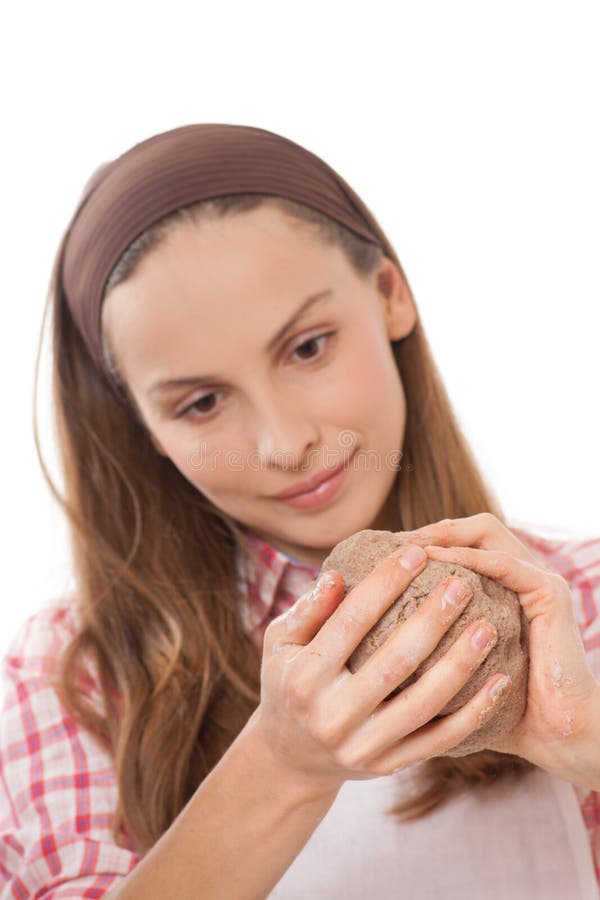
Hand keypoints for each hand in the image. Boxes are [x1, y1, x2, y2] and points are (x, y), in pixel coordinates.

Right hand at [254, 541, 514, 790]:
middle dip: (431, 621)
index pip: (350, 623)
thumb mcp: (279, 643)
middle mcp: (332, 716)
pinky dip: (474, 712)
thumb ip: (307, 610)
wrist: (291, 759)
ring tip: (488, 628)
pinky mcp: (389, 765)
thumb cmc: (287, 682)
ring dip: (461, 664)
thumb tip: (338, 575)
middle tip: (461, 585)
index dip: (384, 585)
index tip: (415, 552)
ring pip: (424, 704)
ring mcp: (363, 747)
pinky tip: (500, 682)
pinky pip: (440, 740)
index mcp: (304, 679)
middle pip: (393, 664)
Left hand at [397, 513, 599, 787]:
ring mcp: (537, 581)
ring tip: (407, 547)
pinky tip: (435, 561)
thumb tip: (366, 659)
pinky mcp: (549, 593)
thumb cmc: (504, 710)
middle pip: (473, 528)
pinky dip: (466, 556)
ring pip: (486, 532)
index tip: (384, 554)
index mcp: (503, 589)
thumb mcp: (456, 671)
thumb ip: (426, 654)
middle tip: (393, 543)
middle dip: (431, 529)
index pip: (463, 544)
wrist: (557, 735)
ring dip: (443, 535)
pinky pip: (502, 562)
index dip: (426, 541)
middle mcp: (521, 577)